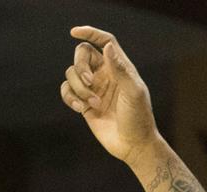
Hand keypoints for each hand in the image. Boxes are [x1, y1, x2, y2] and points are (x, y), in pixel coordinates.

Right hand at [61, 27, 162, 163]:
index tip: (74, 32)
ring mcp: (94, 88)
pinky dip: (70, 97)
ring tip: (94, 104)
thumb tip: (107, 47)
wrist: (134, 145)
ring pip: (71, 73)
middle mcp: (106, 75)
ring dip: (79, 87)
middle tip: (89, 80)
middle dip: (80, 65)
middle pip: (82, 54)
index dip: (90, 33)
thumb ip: (121, 69)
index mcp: (120, 68)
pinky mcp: (84, 102)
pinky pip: (66, 91)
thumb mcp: (134, 93)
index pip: (104, 42)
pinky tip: (81, 109)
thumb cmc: (139, 118)